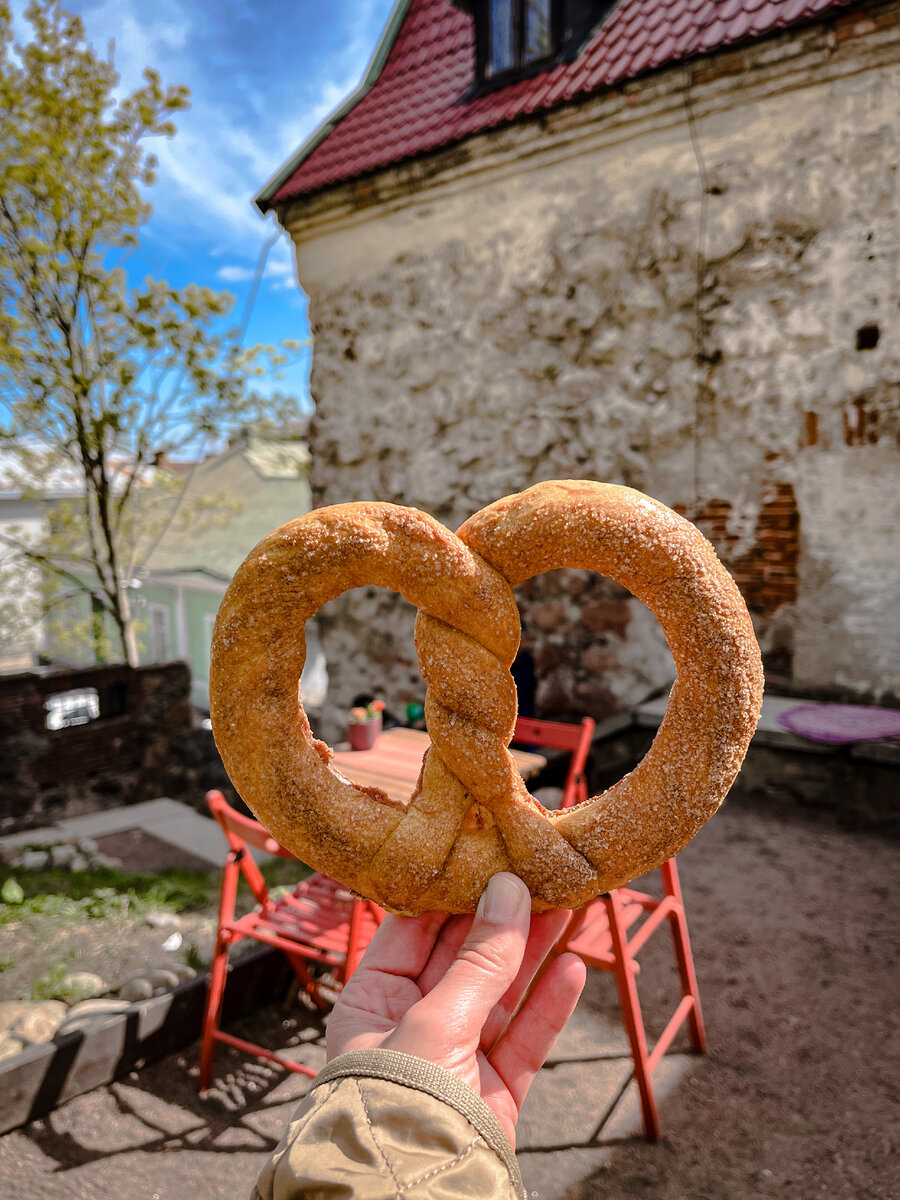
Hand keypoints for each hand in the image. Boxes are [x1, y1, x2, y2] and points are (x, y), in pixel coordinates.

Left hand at [326, 873, 585, 1146]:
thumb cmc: (397, 1106)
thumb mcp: (435, 1021)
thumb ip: (478, 961)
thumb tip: (509, 890)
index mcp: (371, 1003)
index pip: (413, 931)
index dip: (453, 893)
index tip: (488, 856)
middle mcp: (411, 1027)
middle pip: (463, 958)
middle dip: (502, 918)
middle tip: (539, 873)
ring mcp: (455, 1061)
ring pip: (501, 994)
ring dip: (535, 951)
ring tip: (568, 905)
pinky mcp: (493, 1094)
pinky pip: (525, 1039)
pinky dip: (551, 1006)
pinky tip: (574, 969)